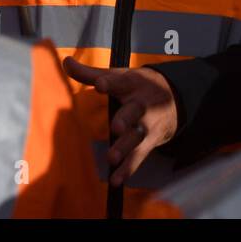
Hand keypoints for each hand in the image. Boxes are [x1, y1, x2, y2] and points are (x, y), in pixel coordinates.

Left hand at [63, 56, 179, 184]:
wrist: (175, 99)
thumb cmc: (136, 86)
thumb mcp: (118, 76)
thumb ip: (89, 73)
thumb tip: (65, 61)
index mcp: (132, 84)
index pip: (120, 82)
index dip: (110, 83)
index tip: (99, 85)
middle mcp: (141, 105)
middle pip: (134, 112)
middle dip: (125, 119)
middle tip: (116, 127)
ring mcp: (146, 125)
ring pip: (136, 137)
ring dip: (125, 148)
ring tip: (111, 158)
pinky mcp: (149, 143)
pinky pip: (139, 157)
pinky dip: (128, 170)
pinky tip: (116, 180)